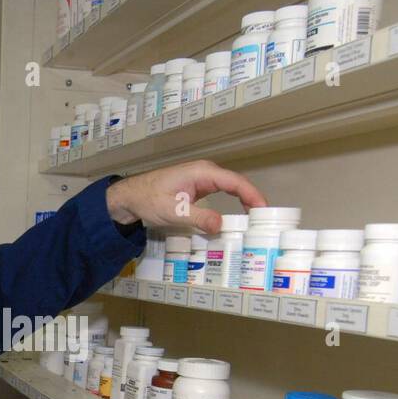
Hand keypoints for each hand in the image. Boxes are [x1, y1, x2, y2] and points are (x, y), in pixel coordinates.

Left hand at [105, 160, 267, 235]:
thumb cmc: (148, 200)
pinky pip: (222, 194)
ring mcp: (203, 180)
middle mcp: (206, 173)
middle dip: (253, 200)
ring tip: (258, 221)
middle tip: (266, 221)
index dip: (252, 195)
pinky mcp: (199, 189)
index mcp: (202, 172)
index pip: (235, 182)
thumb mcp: (173, 212)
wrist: (131, 197)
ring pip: (231, 189)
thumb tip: (221, 225)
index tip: (264, 210)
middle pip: (237, 185)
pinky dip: (233, 205)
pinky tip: (239, 218)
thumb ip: (198, 217)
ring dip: (245, 203)